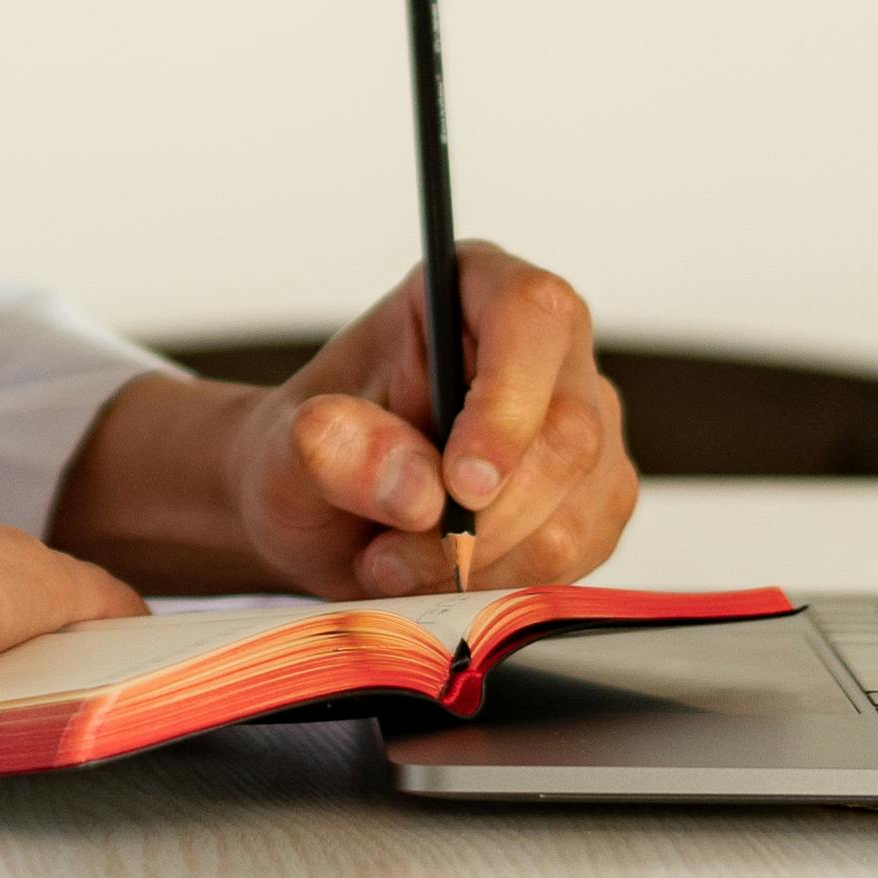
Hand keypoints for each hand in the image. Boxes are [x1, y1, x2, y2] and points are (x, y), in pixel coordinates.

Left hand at [46, 246, 636, 601]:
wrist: (304, 509)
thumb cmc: (297, 456)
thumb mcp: (287, 451)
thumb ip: (335, 454)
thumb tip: (399, 478)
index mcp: (480, 290)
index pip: (536, 315)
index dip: (514, 398)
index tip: (462, 474)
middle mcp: (547, 352)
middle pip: (575, 422)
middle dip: (490, 509)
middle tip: (399, 555)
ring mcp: (579, 430)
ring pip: (590, 498)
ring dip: (496, 559)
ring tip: (390, 569)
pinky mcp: (587, 505)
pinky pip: (586, 555)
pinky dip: (514, 587)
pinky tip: (431, 586)